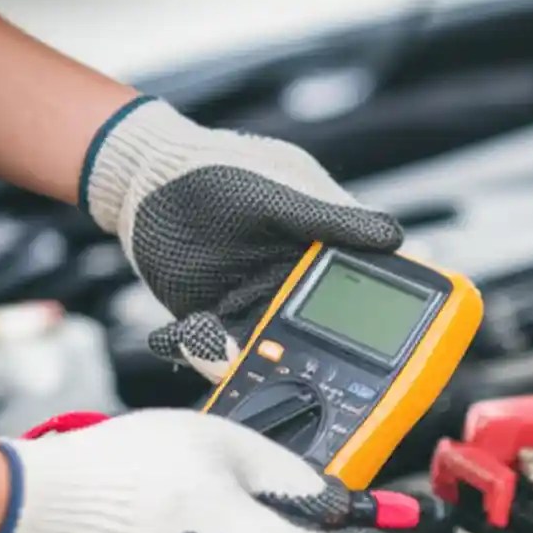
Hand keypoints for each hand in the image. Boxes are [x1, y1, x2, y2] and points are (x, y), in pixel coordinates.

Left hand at [82, 96, 403, 381]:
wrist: (139, 182)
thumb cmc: (212, 171)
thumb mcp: (274, 193)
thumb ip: (329, 219)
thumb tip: (393, 237)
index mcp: (323, 247)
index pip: (364, 289)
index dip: (374, 321)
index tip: (373, 345)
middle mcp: (296, 283)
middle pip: (320, 337)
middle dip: (304, 357)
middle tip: (271, 346)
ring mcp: (258, 306)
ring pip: (271, 354)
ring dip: (249, 360)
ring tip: (211, 335)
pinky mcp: (218, 323)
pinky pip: (222, 353)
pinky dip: (203, 352)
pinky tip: (182, 330)